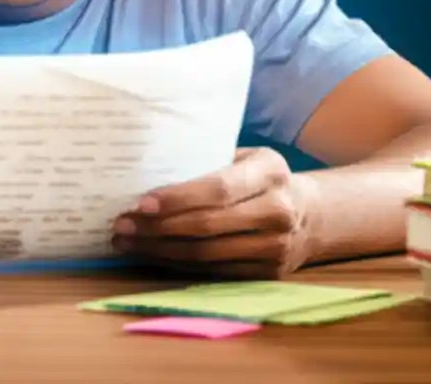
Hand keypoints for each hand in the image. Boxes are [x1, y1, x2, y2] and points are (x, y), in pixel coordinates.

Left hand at [111, 147, 318, 279]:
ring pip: (207, 254)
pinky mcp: (268, 273)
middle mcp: (279, 210)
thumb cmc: (260, 178)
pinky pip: (213, 272)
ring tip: (127, 242)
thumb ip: (207, 160)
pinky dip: (178, 264)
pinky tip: (152, 255)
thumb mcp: (245, 157)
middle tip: (121, 225)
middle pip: (208, 226)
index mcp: (270, 171)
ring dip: (160, 250)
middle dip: (157, 227)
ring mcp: (277, 246)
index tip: (141, 203)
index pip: (218, 188)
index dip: (178, 198)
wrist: (309, 214)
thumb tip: (144, 167)